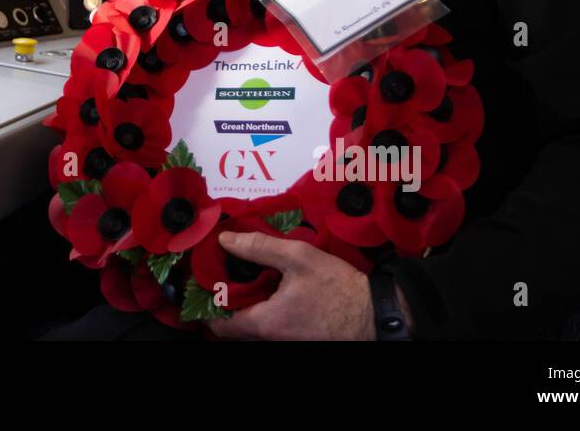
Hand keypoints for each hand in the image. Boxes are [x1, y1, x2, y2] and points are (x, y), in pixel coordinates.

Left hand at [204, 231, 392, 339]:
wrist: (375, 313)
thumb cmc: (340, 289)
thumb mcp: (298, 257)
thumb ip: (259, 247)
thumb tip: (226, 239)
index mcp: (265, 322)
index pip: (219, 324)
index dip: (206, 302)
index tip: (203, 279)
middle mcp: (270, 337)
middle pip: (233, 323)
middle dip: (224, 297)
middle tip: (222, 269)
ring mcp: (283, 339)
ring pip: (251, 321)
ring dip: (244, 299)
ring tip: (244, 270)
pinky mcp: (296, 334)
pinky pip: (268, 321)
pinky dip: (262, 304)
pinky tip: (268, 281)